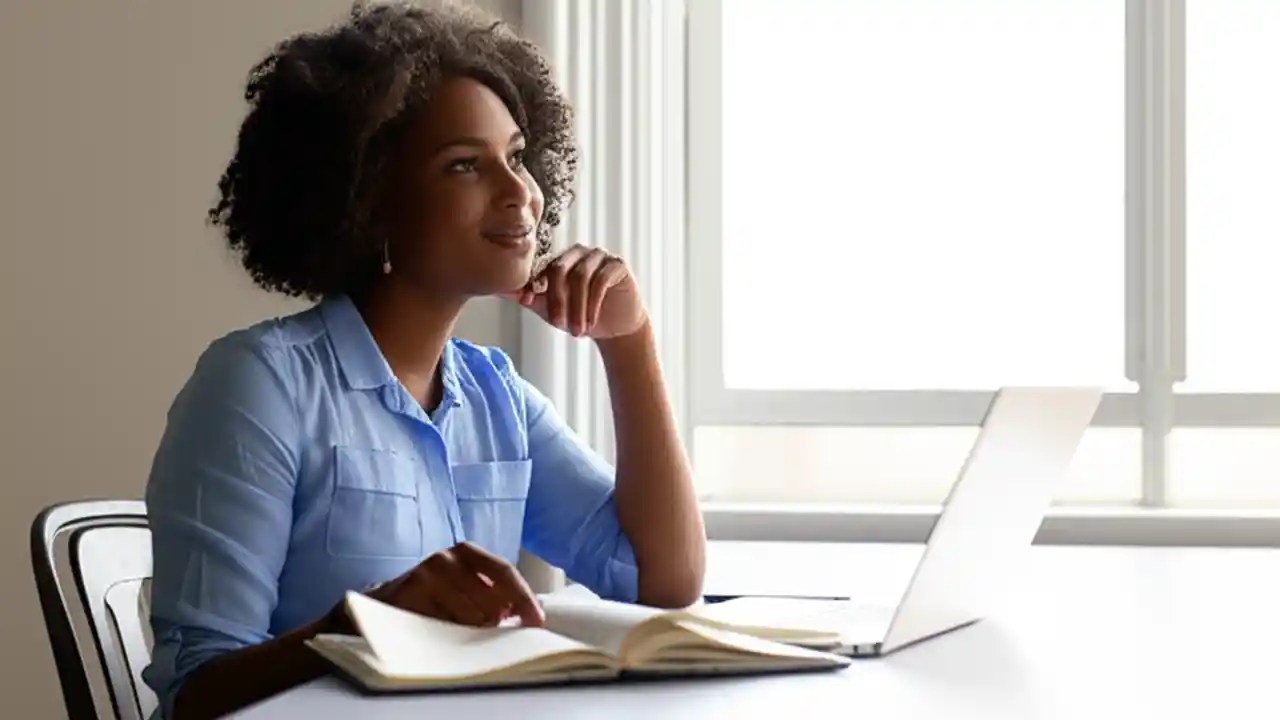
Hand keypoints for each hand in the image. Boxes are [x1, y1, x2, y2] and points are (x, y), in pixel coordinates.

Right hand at [360, 542, 544, 627]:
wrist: (386, 602)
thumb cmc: (436, 597)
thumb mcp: (466, 587)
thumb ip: (494, 594)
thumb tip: (529, 615)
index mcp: (467, 552)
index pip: (504, 571)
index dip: (523, 597)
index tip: (536, 621)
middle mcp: (446, 558)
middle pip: (489, 597)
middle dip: (498, 620)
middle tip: (494, 631)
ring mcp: (425, 575)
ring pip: (469, 615)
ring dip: (475, 630)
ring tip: (465, 632)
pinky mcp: (409, 595)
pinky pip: (444, 624)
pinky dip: (452, 635)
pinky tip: (447, 635)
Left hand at [501, 244, 648, 339]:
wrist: (616, 327)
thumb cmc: (580, 314)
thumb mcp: (550, 308)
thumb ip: (529, 297)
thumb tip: (498, 290)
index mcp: (560, 259)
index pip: (542, 267)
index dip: (533, 284)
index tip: (526, 303)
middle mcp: (578, 253)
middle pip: (560, 269)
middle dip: (557, 299)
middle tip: (558, 325)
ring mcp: (599, 256)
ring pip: (581, 276)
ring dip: (578, 307)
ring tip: (578, 331)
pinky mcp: (617, 265)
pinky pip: (602, 279)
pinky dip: (594, 303)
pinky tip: (592, 322)